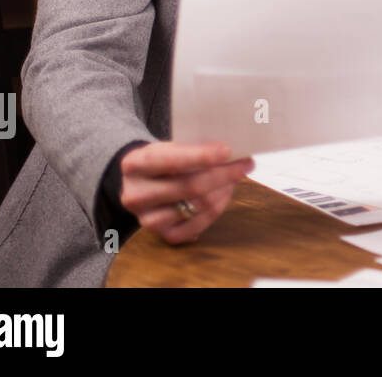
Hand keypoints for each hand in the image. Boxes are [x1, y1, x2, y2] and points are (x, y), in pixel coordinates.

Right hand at [120, 141, 254, 244]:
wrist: (144, 183)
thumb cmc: (165, 160)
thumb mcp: (170, 146)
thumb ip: (193, 148)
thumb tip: (231, 151)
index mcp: (134, 165)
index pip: (170, 159)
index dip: (201, 156)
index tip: (227, 150)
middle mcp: (136, 195)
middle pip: (189, 186)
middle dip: (224, 174)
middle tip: (246, 163)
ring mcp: (148, 219)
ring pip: (199, 206)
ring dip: (224, 189)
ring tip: (236, 176)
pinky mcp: (165, 236)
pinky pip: (201, 224)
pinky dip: (218, 207)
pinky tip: (225, 192)